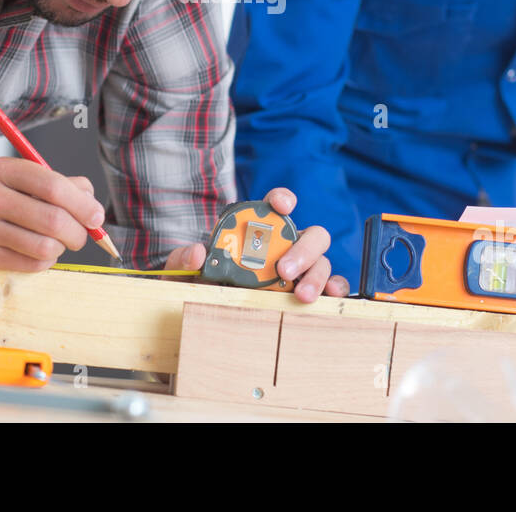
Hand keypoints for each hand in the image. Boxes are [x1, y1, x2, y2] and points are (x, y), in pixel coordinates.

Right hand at [0, 158, 103, 271]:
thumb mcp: (12, 176)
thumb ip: (54, 182)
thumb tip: (90, 198)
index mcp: (2, 170)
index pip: (54, 186)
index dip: (83, 204)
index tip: (96, 216)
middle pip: (54, 220)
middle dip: (78, 232)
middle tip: (82, 235)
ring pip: (45, 247)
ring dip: (61, 249)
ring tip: (56, 243)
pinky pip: (30, 265)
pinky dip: (44, 262)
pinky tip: (38, 253)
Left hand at [162, 187, 349, 302]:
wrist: (202, 315)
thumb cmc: (198, 287)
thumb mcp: (181, 273)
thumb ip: (182, 259)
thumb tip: (196, 252)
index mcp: (258, 231)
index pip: (276, 206)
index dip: (282, 199)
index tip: (282, 206)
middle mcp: (284, 247)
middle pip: (311, 235)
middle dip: (303, 248)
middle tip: (283, 269)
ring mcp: (299, 270)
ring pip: (322, 261)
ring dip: (316, 274)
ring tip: (300, 295)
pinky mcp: (306, 292)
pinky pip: (329, 286)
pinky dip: (333, 289)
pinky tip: (329, 297)